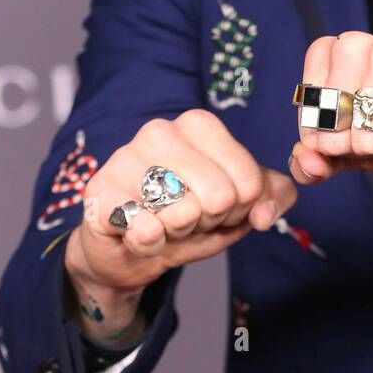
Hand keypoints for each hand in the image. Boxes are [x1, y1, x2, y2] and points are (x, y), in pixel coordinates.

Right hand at [67, 109, 297, 295]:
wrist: (128, 248)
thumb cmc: (187, 214)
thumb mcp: (240, 204)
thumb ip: (272, 196)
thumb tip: (262, 214)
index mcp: (199, 124)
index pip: (249, 181)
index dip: (241, 209)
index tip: (219, 206)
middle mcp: (160, 131)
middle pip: (221, 197)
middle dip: (211, 221)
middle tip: (189, 217)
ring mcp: (125, 159)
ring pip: (184, 213)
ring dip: (180, 233)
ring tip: (165, 222)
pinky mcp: (100, 194)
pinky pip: (147, 231)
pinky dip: (151, 246)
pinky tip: (141, 234)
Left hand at [288, 32, 372, 200]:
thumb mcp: (354, 151)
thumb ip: (317, 163)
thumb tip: (304, 163)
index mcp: (330, 56)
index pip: (309, 108)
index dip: (328, 135)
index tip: (353, 134)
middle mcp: (356, 44)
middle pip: (337, 117)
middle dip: (361, 144)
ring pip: (370, 118)